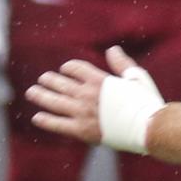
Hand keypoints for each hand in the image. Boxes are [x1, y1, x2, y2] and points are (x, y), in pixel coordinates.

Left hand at [28, 46, 166, 152]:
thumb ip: (122, 64)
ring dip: (42, 96)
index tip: (64, 70)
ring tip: (32, 92)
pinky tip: (37, 117)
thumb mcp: (137, 78)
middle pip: (62, 83)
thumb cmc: (147, 103)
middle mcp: (87, 94)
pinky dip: (46, 121)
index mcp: (99, 80)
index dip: (68, 68)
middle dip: (50, 80)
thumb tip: (112, 50)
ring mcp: (82, 113)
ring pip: (55, 102)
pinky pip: (58, 124)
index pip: (76, 69)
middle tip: (41, 79)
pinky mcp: (82, 130)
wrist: (148, 127)